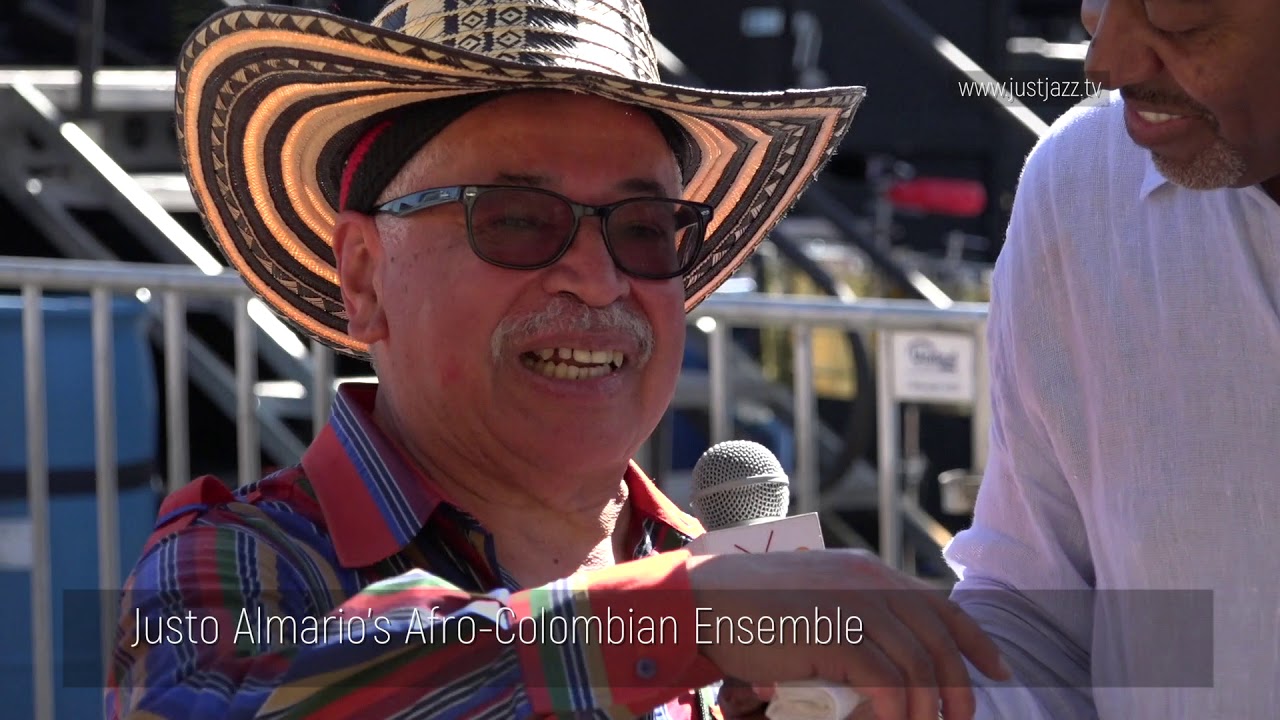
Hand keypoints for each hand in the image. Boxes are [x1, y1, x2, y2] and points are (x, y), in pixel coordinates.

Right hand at [687, 549, 1009, 719]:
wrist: (705, 601)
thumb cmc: (751, 609)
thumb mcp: (815, 597)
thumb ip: (852, 613)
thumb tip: (885, 656)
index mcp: (868, 572)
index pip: (940, 603)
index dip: (976, 640)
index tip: (998, 671)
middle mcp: (869, 582)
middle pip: (938, 639)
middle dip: (960, 687)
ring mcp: (852, 605)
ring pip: (917, 665)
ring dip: (928, 708)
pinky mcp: (834, 634)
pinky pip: (885, 682)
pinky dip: (897, 711)